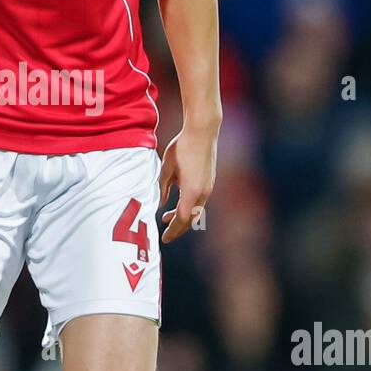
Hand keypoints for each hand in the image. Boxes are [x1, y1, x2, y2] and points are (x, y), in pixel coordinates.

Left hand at [158, 124, 218, 243]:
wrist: (203, 131)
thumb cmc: (182, 147)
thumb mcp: (166, 168)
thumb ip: (163, 188)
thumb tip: (160, 204)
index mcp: (192, 192)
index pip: (181, 219)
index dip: (172, 230)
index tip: (164, 238)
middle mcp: (203, 192)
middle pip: (190, 219)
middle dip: (178, 229)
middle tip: (166, 236)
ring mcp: (209, 187)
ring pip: (196, 210)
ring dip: (182, 216)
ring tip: (166, 218)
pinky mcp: (210, 181)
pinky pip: (199, 201)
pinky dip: (188, 206)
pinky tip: (177, 202)